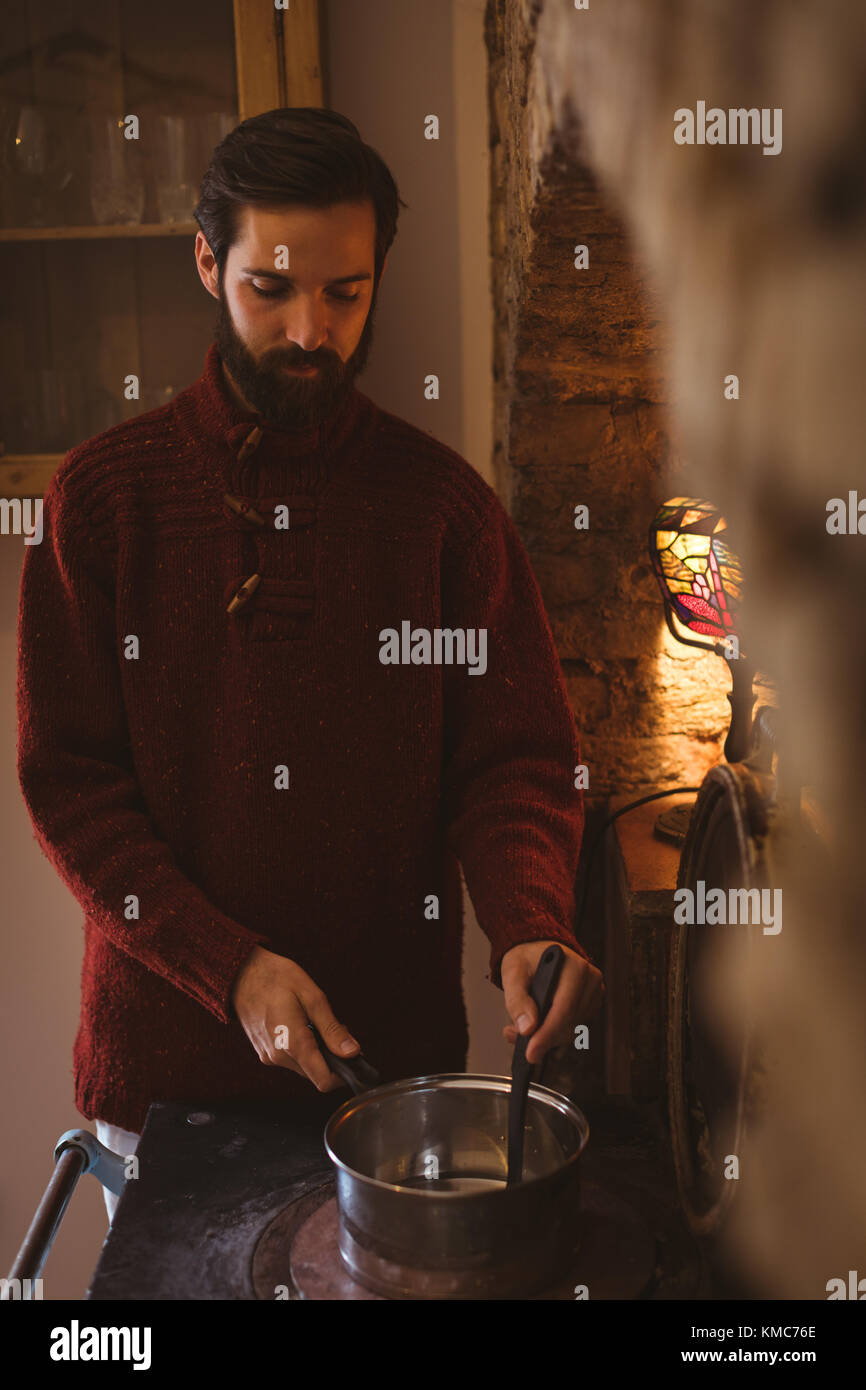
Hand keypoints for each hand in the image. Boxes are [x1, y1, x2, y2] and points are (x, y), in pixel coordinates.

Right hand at [231, 946, 359, 1090]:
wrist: (240, 972)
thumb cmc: (275, 977)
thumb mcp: (312, 996)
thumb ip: (332, 1029)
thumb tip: (352, 1052)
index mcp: (293, 1044)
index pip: (324, 1081)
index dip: (343, 1073)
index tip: (352, 1056)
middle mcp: (278, 1057)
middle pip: (315, 1074)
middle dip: (331, 1057)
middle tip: (335, 1029)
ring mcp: (268, 1056)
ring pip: (303, 1067)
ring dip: (316, 1052)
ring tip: (314, 1022)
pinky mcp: (263, 1052)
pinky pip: (290, 1060)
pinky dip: (301, 1048)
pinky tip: (299, 1025)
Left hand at [501, 940, 603, 1065]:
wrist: (538, 950)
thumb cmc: (527, 958)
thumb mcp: (513, 973)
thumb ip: (517, 1000)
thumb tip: (527, 1028)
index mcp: (573, 967)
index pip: (563, 1008)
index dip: (547, 1035)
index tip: (532, 1053)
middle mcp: (589, 980)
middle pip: (569, 1024)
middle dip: (543, 1038)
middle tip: (517, 1038)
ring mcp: (593, 994)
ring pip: (572, 1031)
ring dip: (548, 1037)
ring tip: (524, 1028)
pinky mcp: (591, 1005)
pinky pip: (574, 1029)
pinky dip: (555, 1034)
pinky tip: (539, 1027)